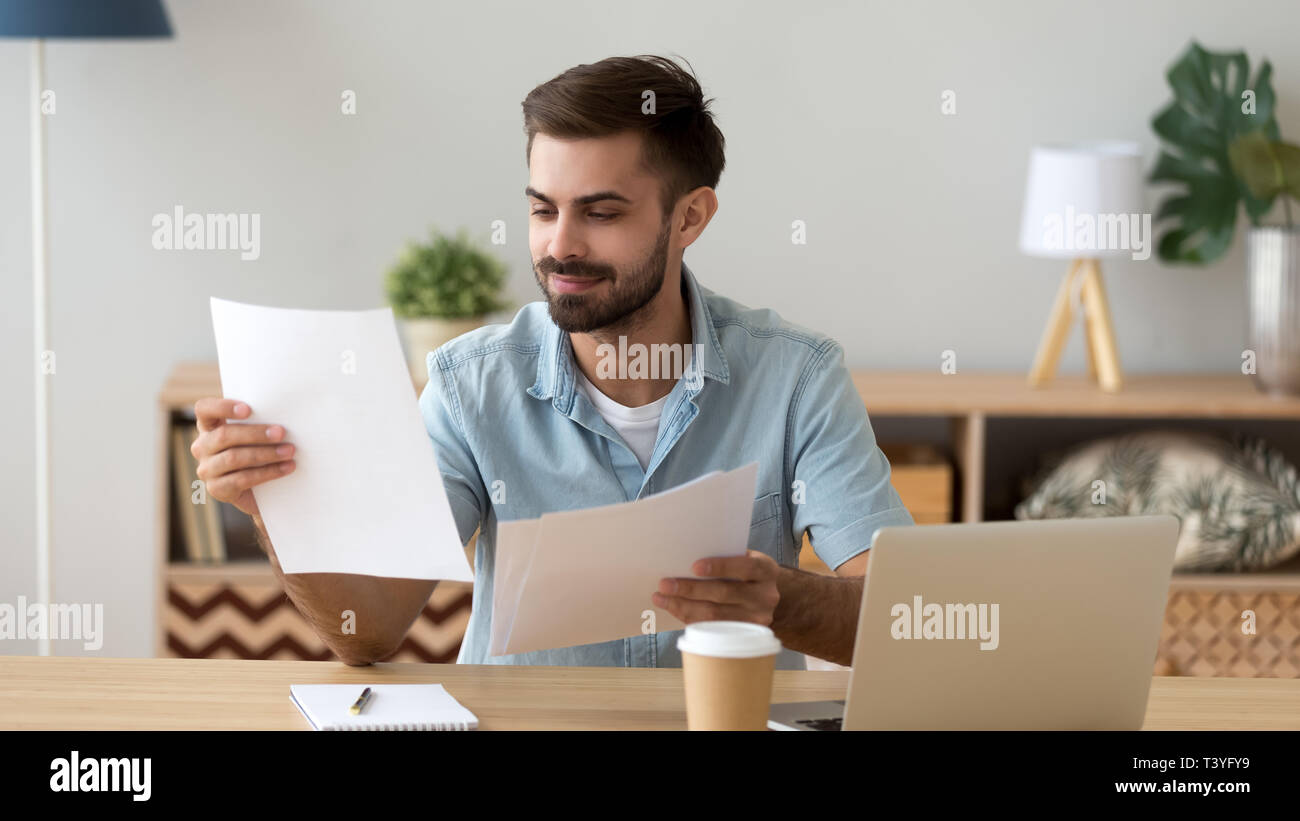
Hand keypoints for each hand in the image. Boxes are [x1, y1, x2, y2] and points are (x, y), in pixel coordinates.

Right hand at [191, 398, 295, 517]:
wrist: (259, 491)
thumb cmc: (259, 452)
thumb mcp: (254, 435)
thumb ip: (259, 422)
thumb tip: (285, 413)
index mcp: (209, 426)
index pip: (204, 409)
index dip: (223, 407)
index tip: (248, 409)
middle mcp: (202, 447)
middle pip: (224, 435)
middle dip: (256, 434)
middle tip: (281, 432)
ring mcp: (207, 469)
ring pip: (234, 458)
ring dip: (266, 454)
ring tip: (289, 451)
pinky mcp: (217, 489)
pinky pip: (242, 479)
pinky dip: (267, 472)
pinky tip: (285, 468)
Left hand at [652, 550, 780, 626]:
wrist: (769, 598)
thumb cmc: (747, 573)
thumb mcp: (745, 559)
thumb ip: (725, 557)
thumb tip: (685, 557)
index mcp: (766, 570)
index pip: (745, 567)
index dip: (720, 566)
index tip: (694, 566)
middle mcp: (765, 596)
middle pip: (725, 593)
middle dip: (691, 589)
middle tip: (664, 584)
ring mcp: (757, 618)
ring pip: (715, 615)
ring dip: (684, 606)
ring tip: (662, 598)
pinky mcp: (744, 635)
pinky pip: (712, 628)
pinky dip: (690, 618)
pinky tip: (674, 609)